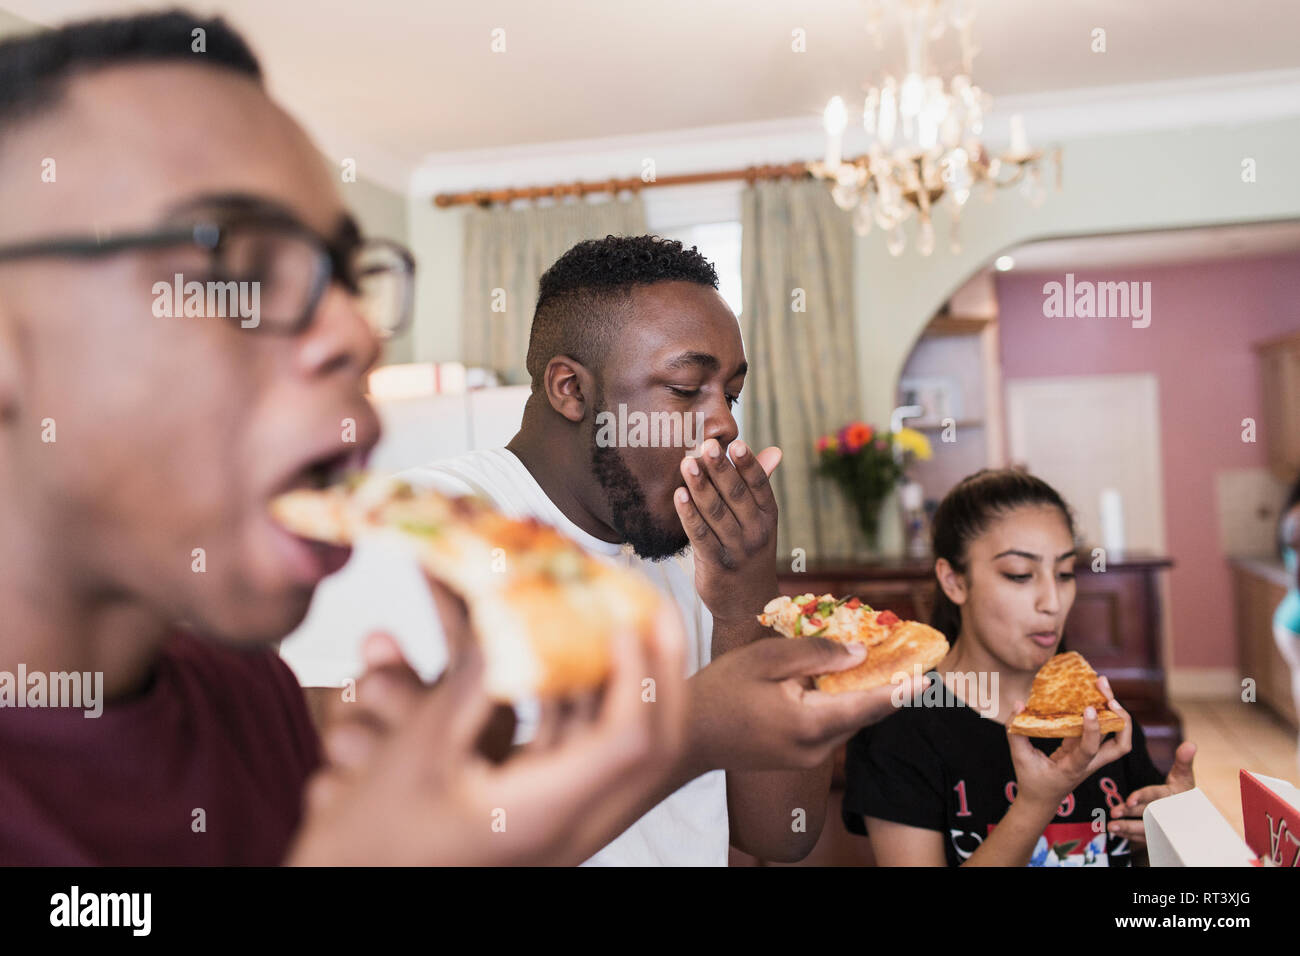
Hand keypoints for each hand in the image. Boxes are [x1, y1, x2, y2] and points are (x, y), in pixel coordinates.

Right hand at [288, 583, 687, 865]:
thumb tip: (513, 612)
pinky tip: (568, 653)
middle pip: (652, 748)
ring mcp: (562, 818)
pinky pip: (587, 748)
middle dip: (661, 671)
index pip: (630, 742)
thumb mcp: (419, 748)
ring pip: (625, 746)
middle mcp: (569, 823)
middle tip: (656, 607)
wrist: (351, 882)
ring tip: (619, 614)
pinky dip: (589, 700)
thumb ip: (476, 681)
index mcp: (545, 811)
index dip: (639, 673)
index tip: (621, 617)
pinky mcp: (544, 806)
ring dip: (628, 678)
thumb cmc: (372, 832)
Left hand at [674, 438, 781, 623]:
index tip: (736, 443)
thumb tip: (776, 450)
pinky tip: (678, 495)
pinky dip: (688, 514)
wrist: (747, 606)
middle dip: (720, 469)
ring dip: (700, 486)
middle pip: (736, 495)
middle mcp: (756, 532)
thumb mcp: (762, 521)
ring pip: (715, 512)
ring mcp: (736, 549)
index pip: (760, 485)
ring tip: (686, 462)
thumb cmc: (750, 553)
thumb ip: (760, 485)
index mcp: (769, 517)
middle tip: (705, 445)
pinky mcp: (715, 564)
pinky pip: (700, 535)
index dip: (748, 464)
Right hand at [688, 635, 928, 771]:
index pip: (868, 706)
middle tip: (905, 657)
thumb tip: (858, 653)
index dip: (901, 690)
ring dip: (861, 694)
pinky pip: (829, 727)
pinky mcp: (797, 757)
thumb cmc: (720, 690)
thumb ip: (814, 653)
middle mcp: (815, 748)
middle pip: (862, 715)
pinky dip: (839, 704)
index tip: (928, 677)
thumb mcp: (766, 659)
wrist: (686, 736)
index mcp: (809, 724)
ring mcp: (807, 757)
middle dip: (884, 687)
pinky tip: (836, 680)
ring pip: (846, 721)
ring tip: (875, 661)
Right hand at [1007, 676, 1132, 811]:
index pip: (1090, 750)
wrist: (1042, 800)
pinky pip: (1105, 731)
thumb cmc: (1032, 780)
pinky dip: (1104, 713)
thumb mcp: (1020, 758)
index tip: (1088, 708)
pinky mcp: (1089, 749)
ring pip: (1119, 738)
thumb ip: (1016, 733)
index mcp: (1073, 768)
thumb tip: (1019, 704)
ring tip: (1103, 689)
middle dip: (1121, 717)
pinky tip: (1092, 695)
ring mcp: (1093, 757)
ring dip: (1118, 714)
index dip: (1093, 729)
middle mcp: (1090, 763)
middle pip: (1121, 744)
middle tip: (1106, 693)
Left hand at [1107, 740, 1196, 848]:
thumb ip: (1183, 761)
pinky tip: (1115, 831)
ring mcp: (1164, 826)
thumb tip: (1190, 744)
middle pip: (1148, 813)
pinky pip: (1143, 838)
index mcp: (1175, 795)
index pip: (1158, 795)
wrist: (1190, 815)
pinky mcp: (1157, 836)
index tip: (1129, 799)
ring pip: (1145, 829)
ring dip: (1127, 828)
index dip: (1144, 797)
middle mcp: (1170, 812)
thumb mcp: (1184, 776)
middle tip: (1114, 812)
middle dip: (1131, 813)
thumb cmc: (1182, 791)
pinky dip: (1129, 835)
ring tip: (1111, 826)